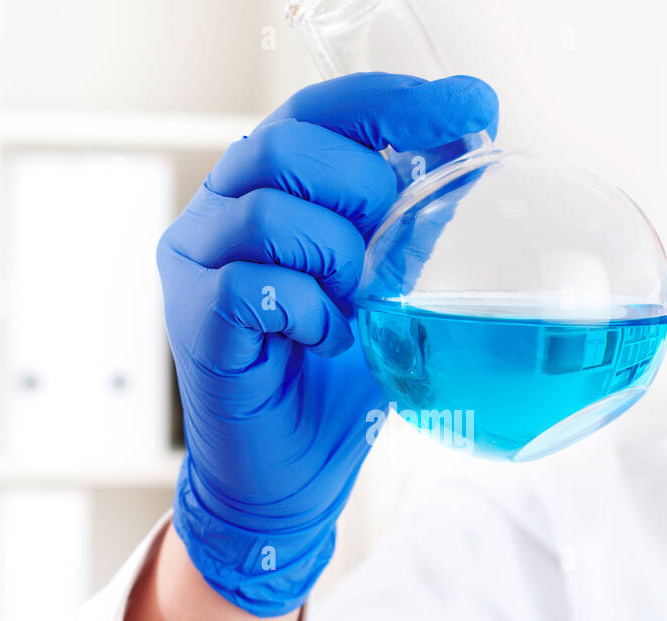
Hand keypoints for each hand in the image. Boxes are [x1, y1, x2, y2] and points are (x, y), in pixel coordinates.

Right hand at [157, 72, 496, 615]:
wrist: (293, 471)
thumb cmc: (335, 378)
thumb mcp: (391, 288)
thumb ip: (412, 225)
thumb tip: (470, 147)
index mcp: (270, 187)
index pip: (322, 111)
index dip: (394, 103)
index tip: (473, 108)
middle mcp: (222, 210)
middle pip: (285, 143)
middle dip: (361, 189)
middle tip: (385, 252)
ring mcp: (198, 262)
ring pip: (267, 211)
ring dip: (336, 258)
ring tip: (353, 307)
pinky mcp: (193, 318)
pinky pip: (250, 285)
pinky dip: (308, 311)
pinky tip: (324, 339)